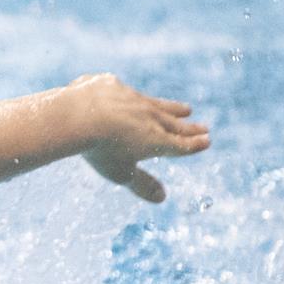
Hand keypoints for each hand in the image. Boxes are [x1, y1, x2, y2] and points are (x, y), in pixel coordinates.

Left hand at [69, 73, 210, 202]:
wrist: (77, 116)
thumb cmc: (100, 150)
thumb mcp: (121, 173)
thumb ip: (141, 184)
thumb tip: (161, 198)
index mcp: (156, 140)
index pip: (181, 145)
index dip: (194, 145)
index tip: (206, 142)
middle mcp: (149, 116)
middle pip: (173, 124)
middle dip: (190, 128)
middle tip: (204, 128)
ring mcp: (130, 98)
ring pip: (156, 104)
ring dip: (172, 108)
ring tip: (186, 110)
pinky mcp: (110, 85)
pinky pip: (121, 91)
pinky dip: (128, 96)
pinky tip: (128, 94)